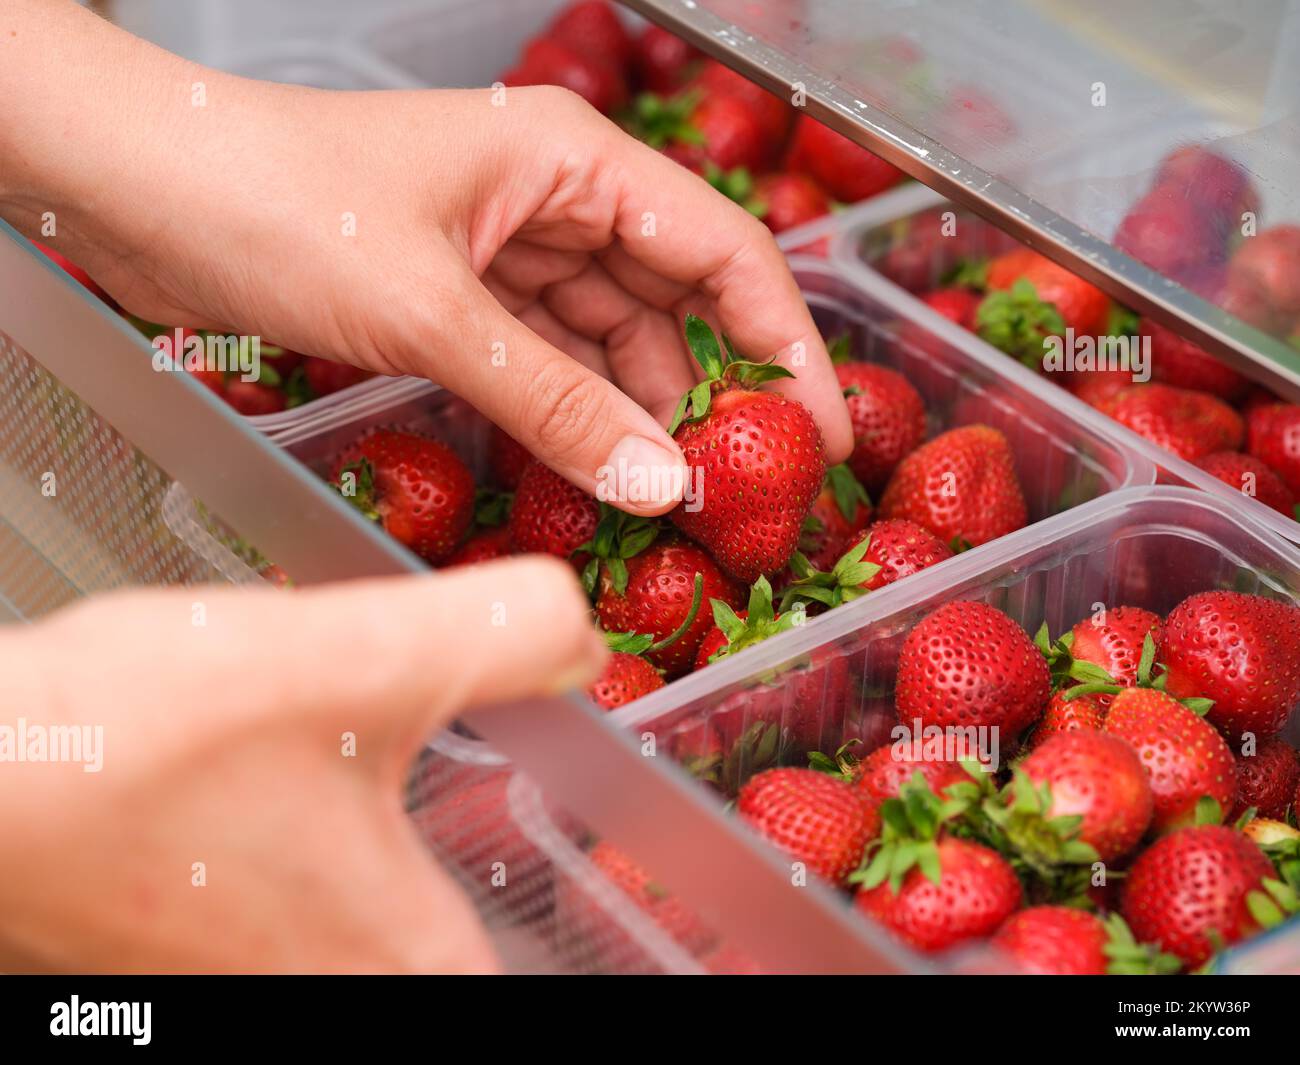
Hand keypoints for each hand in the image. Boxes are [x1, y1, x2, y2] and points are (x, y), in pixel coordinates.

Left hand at [0, 2, 851, 514]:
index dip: (785, 344)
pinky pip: (550, 365)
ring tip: (684, 501)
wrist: (137, 190)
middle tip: (757, 488)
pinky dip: (577, 419)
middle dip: (718, 393)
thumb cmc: (274, 203)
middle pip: (676, 303)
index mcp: (573, 160)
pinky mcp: (464, 299)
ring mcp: (510, 252)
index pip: (722, 251)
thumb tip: (662, 482)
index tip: (824, 430)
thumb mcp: (433, 313)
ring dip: (644, 418)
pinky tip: (604, 474)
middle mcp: (557, 199)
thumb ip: (556, 403)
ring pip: (613, 343)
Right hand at [0, 558, 604, 972]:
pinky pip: (302, 922)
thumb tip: (582, 636)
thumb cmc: (140, 741)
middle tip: (492, 814)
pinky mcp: (195, 948)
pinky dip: (325, 862)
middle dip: (483, 873)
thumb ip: (502, 634)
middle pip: (463, 950)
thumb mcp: (362, 655)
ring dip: (398, 867)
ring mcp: (253, 979)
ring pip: (378, 933)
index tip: (617, 917)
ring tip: (378, 791)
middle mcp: (333, 989)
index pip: (542, 975)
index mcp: (404, 959)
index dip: (591, 931)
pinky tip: (297, 795)